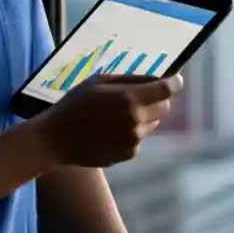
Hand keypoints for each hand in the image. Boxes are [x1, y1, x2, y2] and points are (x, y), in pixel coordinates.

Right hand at [34, 72, 183, 167]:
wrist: (57, 138)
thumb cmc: (75, 103)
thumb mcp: (99, 81)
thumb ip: (129, 79)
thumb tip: (155, 78)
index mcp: (130, 99)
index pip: (166, 89)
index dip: (174, 82)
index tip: (176, 79)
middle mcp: (137, 121)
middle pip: (165, 107)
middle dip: (158, 98)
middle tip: (140, 94)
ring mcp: (134, 140)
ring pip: (152, 122)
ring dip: (144, 115)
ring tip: (117, 113)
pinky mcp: (129, 154)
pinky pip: (139, 137)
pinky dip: (132, 130)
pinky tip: (110, 129)